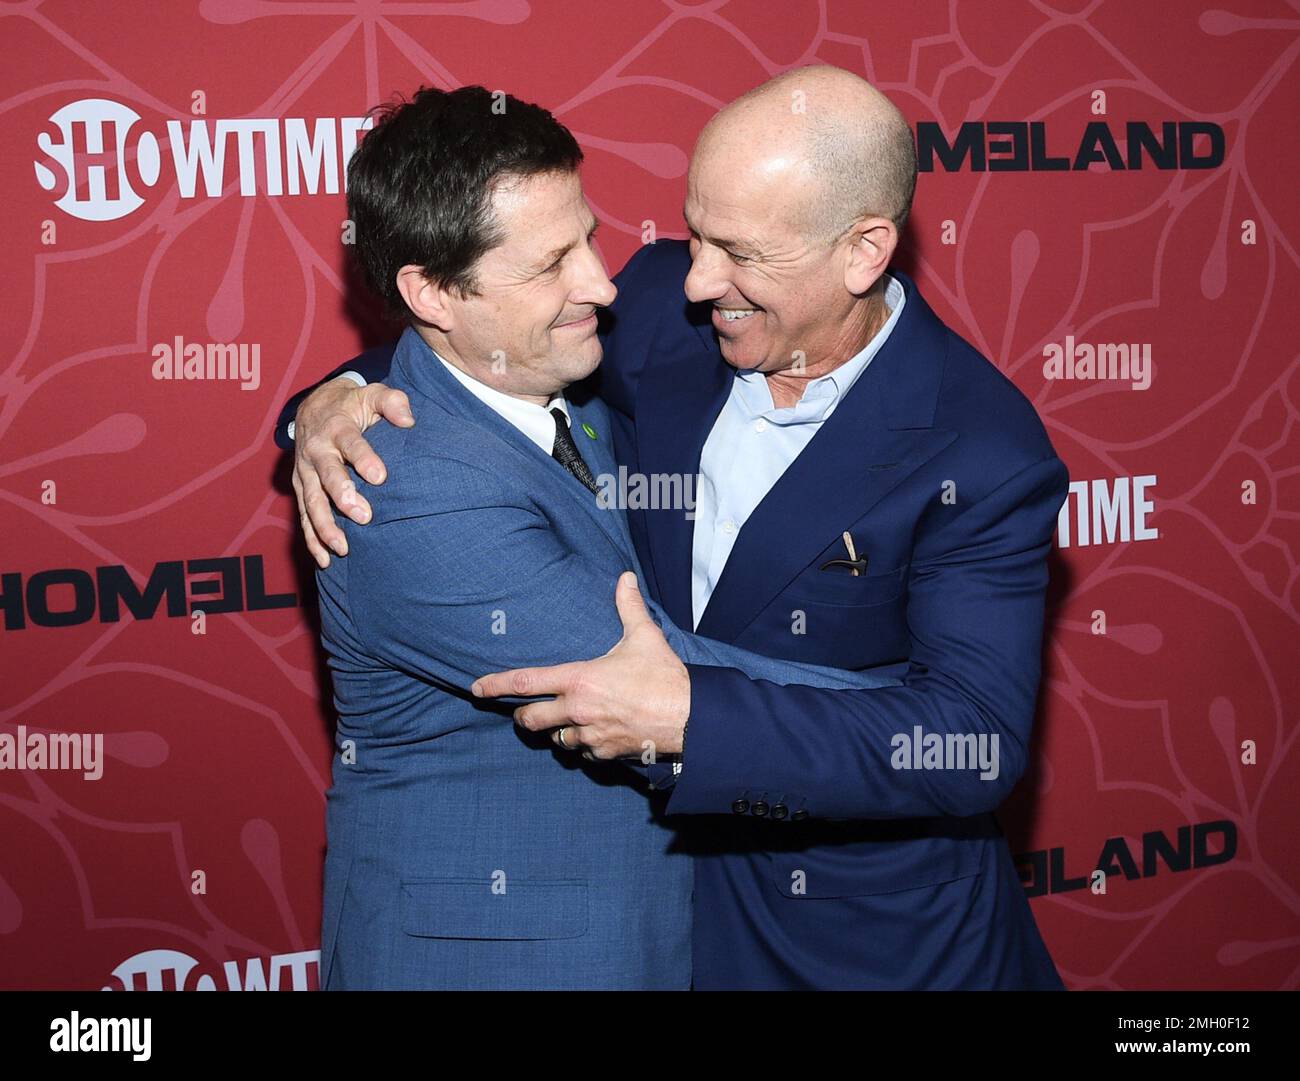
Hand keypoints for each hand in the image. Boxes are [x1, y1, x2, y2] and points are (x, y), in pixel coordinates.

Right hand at [292, 376, 413, 567]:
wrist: (315, 407)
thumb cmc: (353, 405)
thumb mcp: (373, 393)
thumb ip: (392, 402)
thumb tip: (409, 420)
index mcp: (336, 427)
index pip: (350, 443)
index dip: (363, 459)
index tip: (380, 477)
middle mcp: (317, 451)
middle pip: (327, 476)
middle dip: (342, 497)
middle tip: (363, 516)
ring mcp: (305, 472)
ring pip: (312, 502)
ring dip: (325, 526)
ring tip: (343, 547)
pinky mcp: (301, 488)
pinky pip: (303, 516)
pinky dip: (312, 539)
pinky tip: (325, 560)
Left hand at [472, 572, 690, 759]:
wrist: (690, 718)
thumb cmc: (664, 677)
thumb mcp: (644, 637)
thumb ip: (628, 607)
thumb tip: (625, 577)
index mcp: (578, 680)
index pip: (524, 682)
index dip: (496, 685)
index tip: (477, 688)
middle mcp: (577, 710)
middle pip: (530, 720)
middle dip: (523, 716)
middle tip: (524, 712)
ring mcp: (589, 736)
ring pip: (556, 739)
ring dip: (557, 731)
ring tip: (566, 721)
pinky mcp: (605, 754)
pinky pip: (583, 753)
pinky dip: (584, 746)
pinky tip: (594, 736)